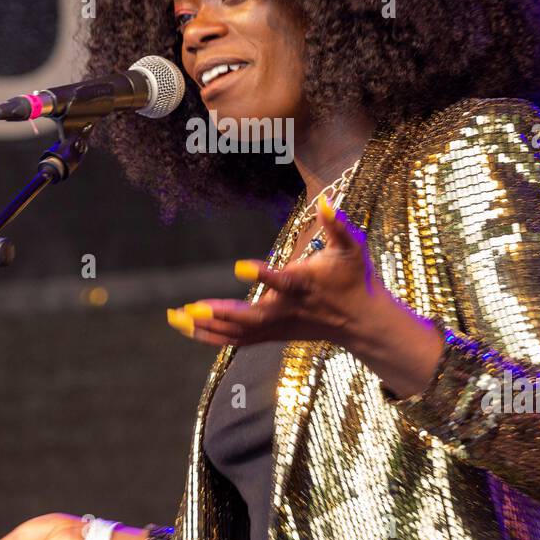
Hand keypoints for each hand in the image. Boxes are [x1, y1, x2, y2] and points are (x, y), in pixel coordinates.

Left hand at [166, 195, 386, 352]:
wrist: (364, 323)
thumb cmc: (356, 279)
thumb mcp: (352, 247)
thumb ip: (337, 225)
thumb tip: (326, 199)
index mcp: (305, 285)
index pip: (283, 281)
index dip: (263, 275)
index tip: (239, 265)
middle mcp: (288, 310)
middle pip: (251, 318)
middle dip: (221, 314)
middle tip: (190, 309)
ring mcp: (279, 326)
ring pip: (239, 333)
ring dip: (206, 327)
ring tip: (175, 317)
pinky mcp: (273, 334)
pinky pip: (238, 340)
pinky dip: (213, 336)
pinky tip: (189, 328)